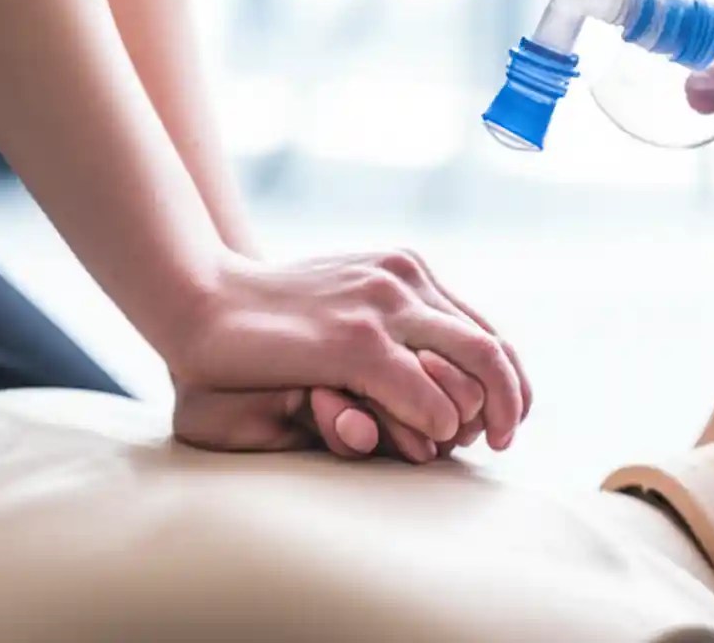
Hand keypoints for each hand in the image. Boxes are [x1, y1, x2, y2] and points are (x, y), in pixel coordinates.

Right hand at [169, 248, 530, 457]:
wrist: (202, 300)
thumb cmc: (271, 317)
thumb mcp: (344, 304)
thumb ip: (389, 323)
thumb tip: (438, 371)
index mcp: (406, 269)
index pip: (483, 328)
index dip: (505, 376)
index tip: (502, 414)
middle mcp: (404, 279)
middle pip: (492, 346)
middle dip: (511, 399)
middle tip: (505, 439)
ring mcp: (381, 306)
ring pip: (477, 362)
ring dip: (486, 413)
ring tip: (477, 444)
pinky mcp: (354, 341)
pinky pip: (423, 390)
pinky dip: (439, 421)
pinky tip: (433, 440)